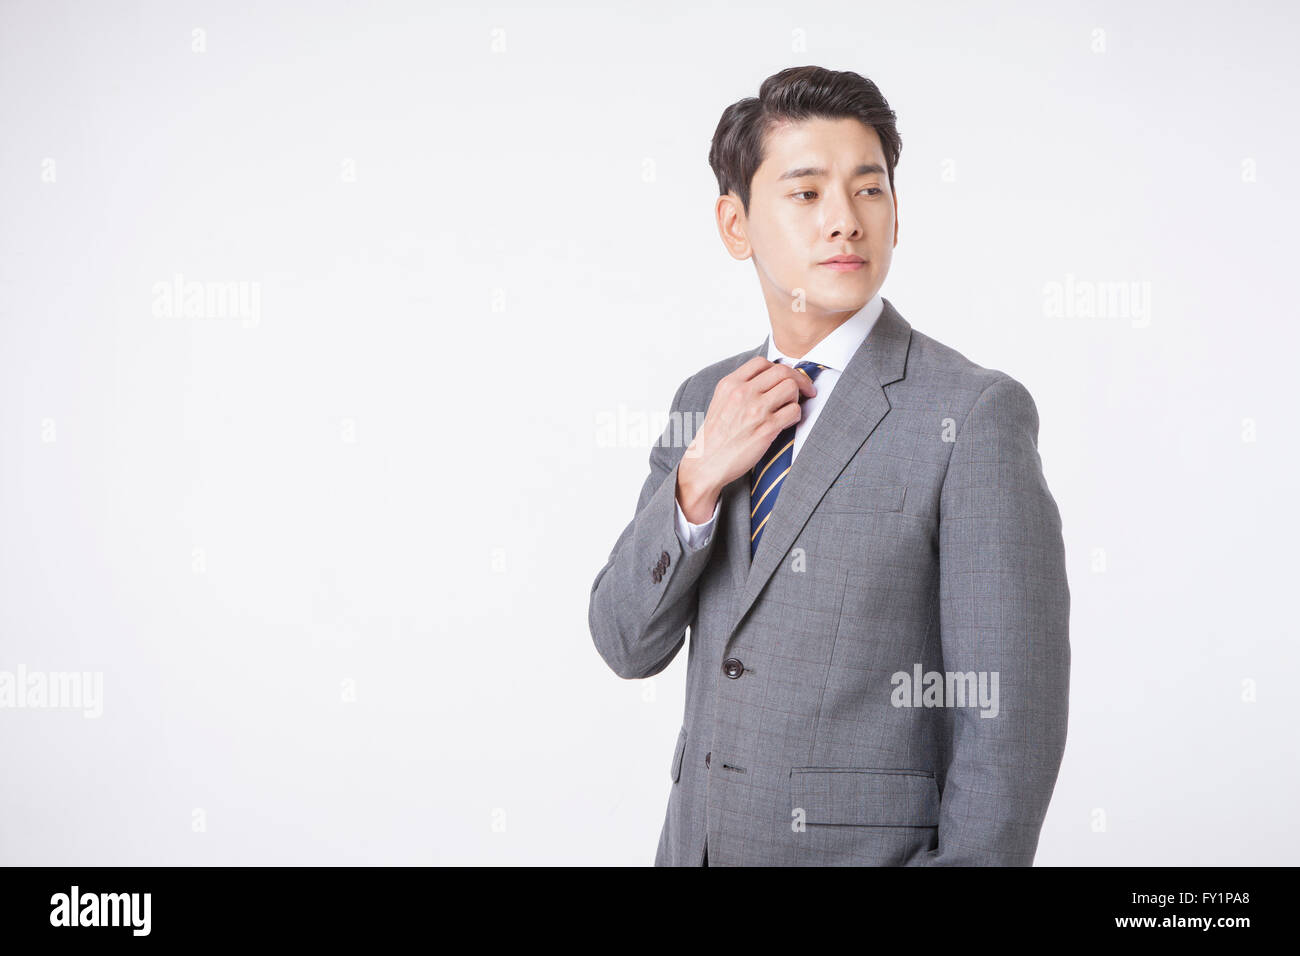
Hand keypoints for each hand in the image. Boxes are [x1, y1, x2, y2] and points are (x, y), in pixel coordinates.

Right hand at [676, 356, 815, 521]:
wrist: (706, 463)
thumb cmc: (714, 437)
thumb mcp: (720, 402)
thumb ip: (740, 387)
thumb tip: (768, 380)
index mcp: (730, 384)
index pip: (761, 362)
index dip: (779, 368)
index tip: (786, 377)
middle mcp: (743, 393)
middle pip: (782, 371)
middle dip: (799, 379)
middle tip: (805, 389)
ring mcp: (755, 410)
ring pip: (791, 387)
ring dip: (797, 397)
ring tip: (791, 408)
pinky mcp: (767, 428)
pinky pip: (794, 410)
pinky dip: (797, 415)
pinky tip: (789, 421)